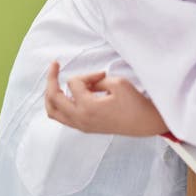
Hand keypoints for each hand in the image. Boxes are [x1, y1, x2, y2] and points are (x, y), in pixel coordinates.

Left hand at [44, 61, 168, 136]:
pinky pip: (62, 118)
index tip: (102, 74)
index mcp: (87, 107)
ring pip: (53, 112)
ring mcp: (81, 125)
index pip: (74, 84)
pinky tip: (65, 96)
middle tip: (54, 66)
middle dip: (52, 80)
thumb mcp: (117, 83)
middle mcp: (80, 118)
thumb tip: (87, 83)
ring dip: (50, 95)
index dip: (87, 74)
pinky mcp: (85, 128)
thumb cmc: (134, 103)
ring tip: (53, 83)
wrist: (144, 122)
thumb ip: (97, 81)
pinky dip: (59, 105)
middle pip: (53, 98)